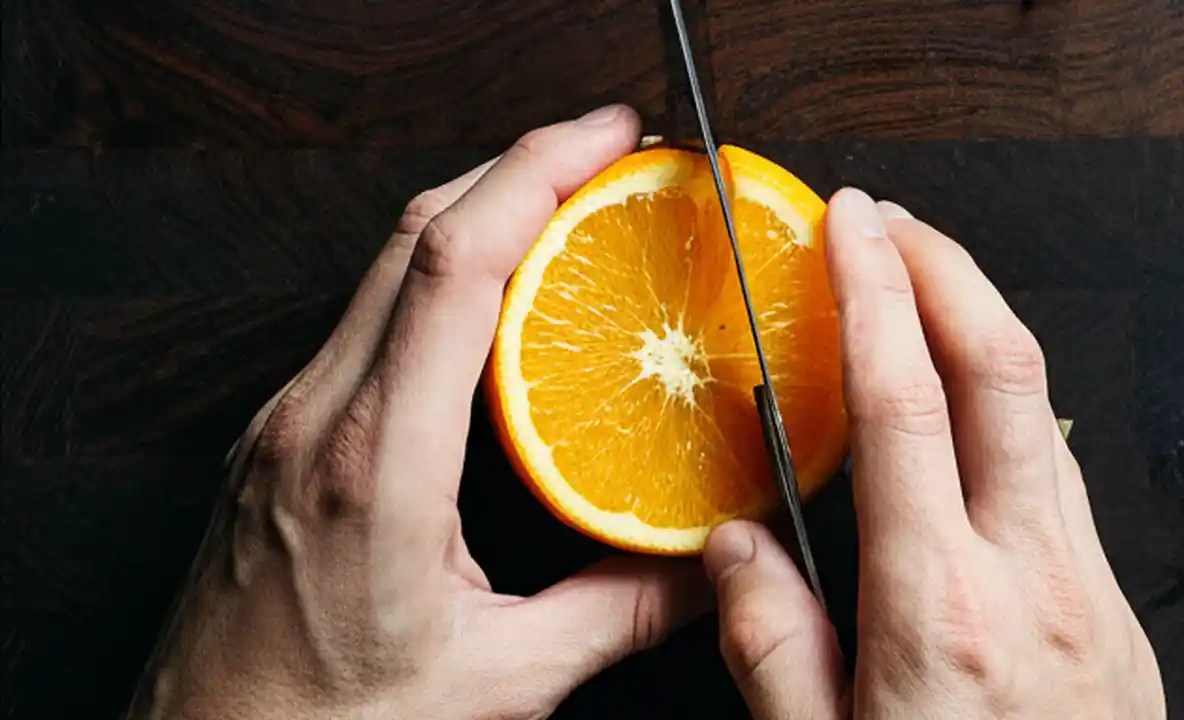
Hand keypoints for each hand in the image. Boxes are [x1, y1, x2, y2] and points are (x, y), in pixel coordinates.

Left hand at [128, 105, 706, 719]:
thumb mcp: (495, 681)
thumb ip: (616, 614)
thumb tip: (710, 568)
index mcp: (373, 464)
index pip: (451, 267)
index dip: (534, 174)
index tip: (608, 136)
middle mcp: (314, 419)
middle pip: (412, 234)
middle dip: (518, 166)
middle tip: (608, 152)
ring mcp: (285, 418)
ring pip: (383, 266)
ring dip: (476, 214)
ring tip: (564, 206)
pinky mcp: (279, 433)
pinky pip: (365, 319)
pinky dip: (436, 278)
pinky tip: (489, 302)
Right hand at [703, 190, 1164, 718]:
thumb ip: (768, 643)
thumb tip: (733, 546)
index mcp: (941, 609)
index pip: (907, 403)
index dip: (872, 294)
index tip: (847, 228)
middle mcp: (1035, 580)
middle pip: (1008, 369)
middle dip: (947, 268)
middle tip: (889, 222)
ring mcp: (1090, 591)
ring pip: (1045, 412)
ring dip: (980, 331)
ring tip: (915, 295)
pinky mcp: (1115, 613)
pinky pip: (1059, 476)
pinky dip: (1008, 410)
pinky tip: (966, 412)